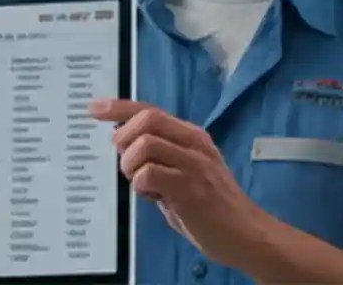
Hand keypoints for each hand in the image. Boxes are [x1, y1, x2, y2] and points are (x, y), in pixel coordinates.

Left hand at [90, 99, 257, 264]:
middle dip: (124, 138)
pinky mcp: (190, 189)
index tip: (95, 109)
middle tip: (127, 163)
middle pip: (146, 119)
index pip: (151, 110)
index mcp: (192, 136)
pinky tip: (154, 198)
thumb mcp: (187, 170)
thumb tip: (125, 145)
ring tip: (142, 184)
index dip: (119, 107)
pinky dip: (141, 186)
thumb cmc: (213, 206)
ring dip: (131, 166)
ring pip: (145, 144)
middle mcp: (194, 144)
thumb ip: (162, 155)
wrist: (247, 233)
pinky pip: (149, 174)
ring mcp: (194, 165)